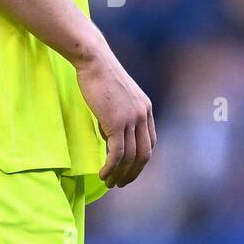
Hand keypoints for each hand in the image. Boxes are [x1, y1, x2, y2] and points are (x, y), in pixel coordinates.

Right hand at [75, 47, 155, 186]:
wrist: (94, 60)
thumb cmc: (99, 76)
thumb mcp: (116, 98)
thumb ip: (118, 117)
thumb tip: (110, 139)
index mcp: (146, 109)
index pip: (150, 143)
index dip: (141, 160)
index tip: (130, 170)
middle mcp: (143, 115)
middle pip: (144, 154)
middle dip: (134, 173)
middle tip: (121, 183)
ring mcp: (131, 119)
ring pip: (130, 157)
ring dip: (120, 174)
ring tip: (109, 183)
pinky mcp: (117, 122)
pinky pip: (117, 153)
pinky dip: (111, 167)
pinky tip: (103, 174)